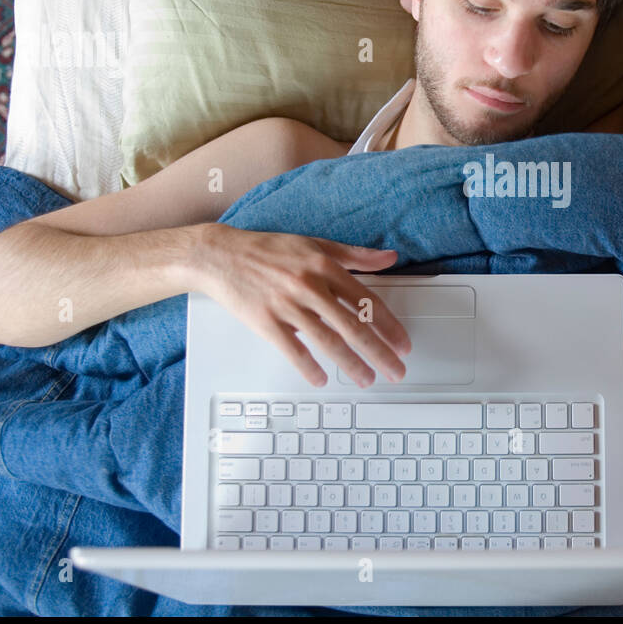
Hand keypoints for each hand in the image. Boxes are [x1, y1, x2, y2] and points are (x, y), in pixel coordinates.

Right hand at [192, 224, 411, 387]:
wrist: (220, 255)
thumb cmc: (268, 251)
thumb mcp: (316, 244)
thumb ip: (355, 255)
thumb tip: (390, 258)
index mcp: (324, 266)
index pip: (366, 301)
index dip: (388, 325)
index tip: (402, 344)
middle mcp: (309, 285)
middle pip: (352, 325)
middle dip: (378, 352)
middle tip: (395, 370)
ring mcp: (286, 304)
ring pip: (327, 340)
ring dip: (351, 364)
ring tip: (367, 379)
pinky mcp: (265, 321)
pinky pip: (292, 349)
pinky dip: (309, 366)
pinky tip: (322, 378)